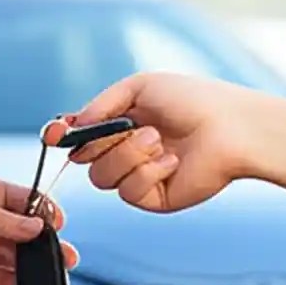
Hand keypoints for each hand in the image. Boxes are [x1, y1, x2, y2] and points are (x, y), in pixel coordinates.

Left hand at [0, 176, 77, 284]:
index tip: (57, 223)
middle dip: (45, 242)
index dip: (44, 212)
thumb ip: (3, 220)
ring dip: (35, 264)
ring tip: (55, 271)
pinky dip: (17, 284)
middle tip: (65, 253)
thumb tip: (37, 228)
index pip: (26, 201)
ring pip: (16, 257)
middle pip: (25, 232)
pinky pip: (0, 279)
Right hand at [45, 73, 265, 212]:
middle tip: (133, 128)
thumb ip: (101, 105)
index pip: (81, 135)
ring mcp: (141, 176)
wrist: (232, 129)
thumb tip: (73, 124)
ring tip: (159, 141)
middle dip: (104, 143)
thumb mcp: (141, 87)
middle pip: (86, 161)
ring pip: (102, 178)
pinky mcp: (155, 198)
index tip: (53, 134)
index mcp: (123, 122)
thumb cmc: (194, 100)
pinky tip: (172, 161)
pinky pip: (128, 193)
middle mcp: (128, 151)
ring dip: (128, 155)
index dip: (63, 136)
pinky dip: (147, 173)